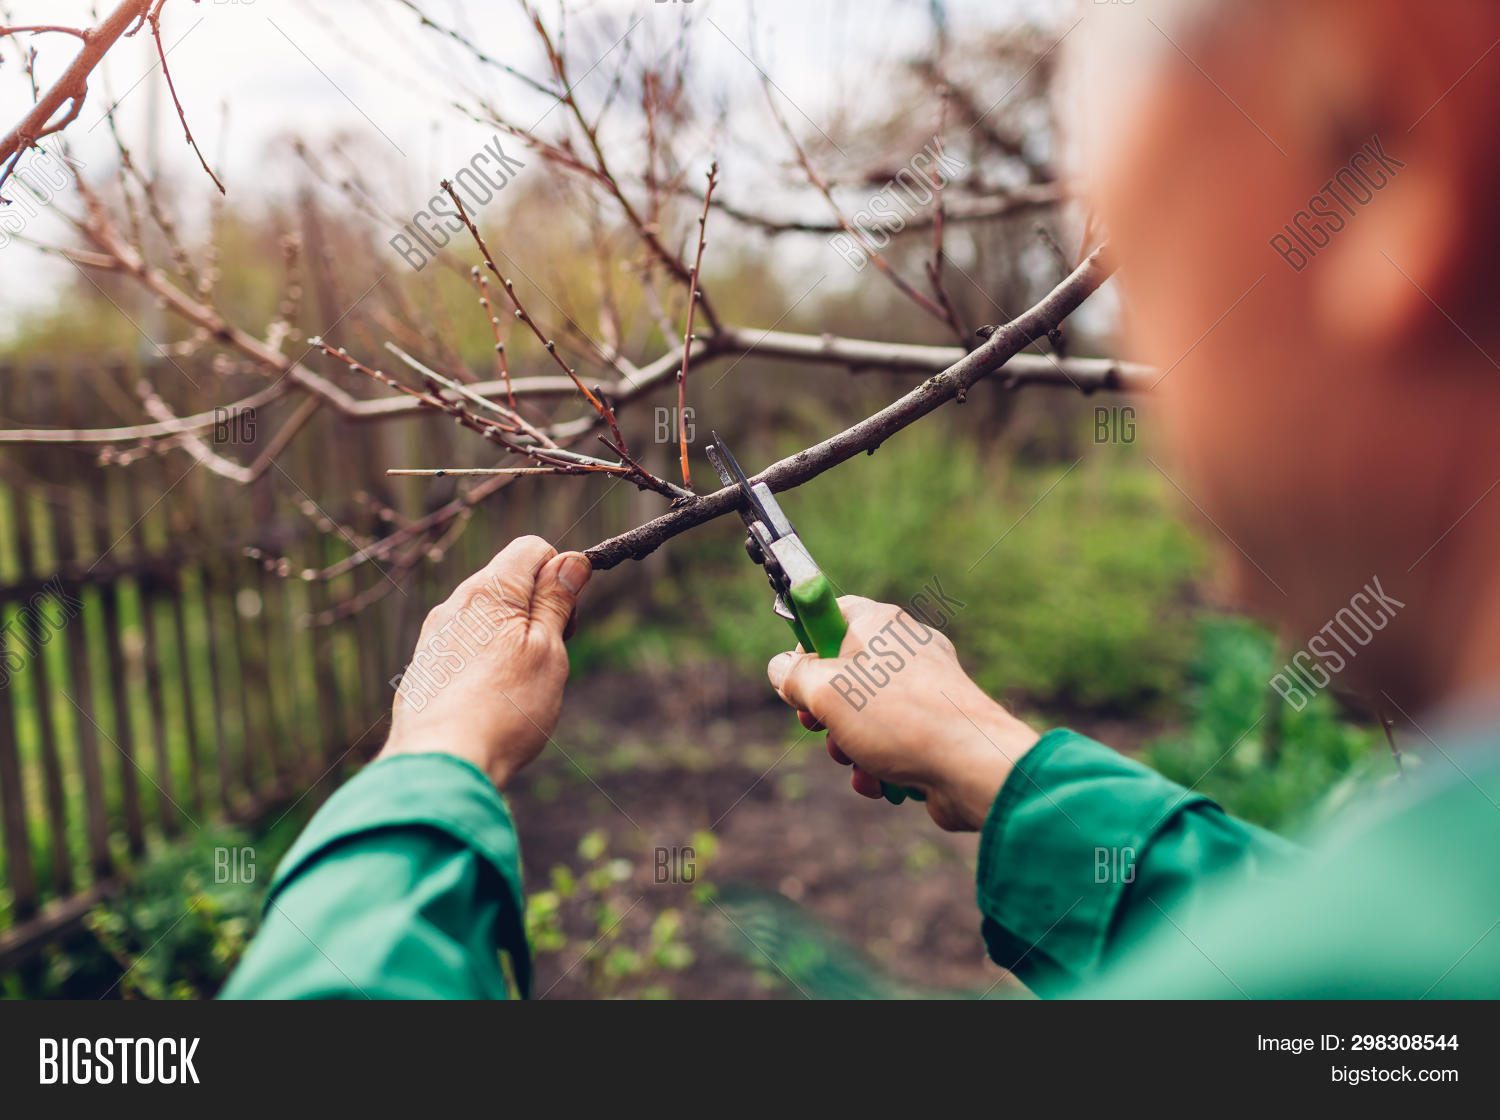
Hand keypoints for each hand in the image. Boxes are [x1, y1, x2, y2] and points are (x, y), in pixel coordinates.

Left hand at [379, 536, 590, 789]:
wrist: (441, 765)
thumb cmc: (504, 709)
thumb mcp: (547, 650)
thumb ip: (557, 601)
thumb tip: (572, 561)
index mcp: (489, 591)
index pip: (533, 548)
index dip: (561, 575)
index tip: (568, 621)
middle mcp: (455, 604)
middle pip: (510, 583)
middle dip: (539, 611)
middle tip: (548, 659)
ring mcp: (435, 635)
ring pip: (489, 618)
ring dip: (513, 639)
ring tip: (519, 688)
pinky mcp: (425, 666)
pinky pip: (466, 646)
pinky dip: (487, 662)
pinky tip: (491, 701)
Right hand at [766, 596, 1039, 830]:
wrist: (971, 767)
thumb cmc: (899, 719)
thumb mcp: (826, 692)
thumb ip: (793, 676)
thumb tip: (781, 669)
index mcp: (879, 625)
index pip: (830, 613)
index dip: (805, 643)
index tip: (796, 675)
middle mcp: (903, 651)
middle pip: (841, 672)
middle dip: (822, 710)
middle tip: (818, 726)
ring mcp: (921, 691)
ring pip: (861, 715)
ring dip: (847, 745)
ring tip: (855, 758)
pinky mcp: (932, 729)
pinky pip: (888, 742)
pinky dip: (876, 764)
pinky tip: (878, 781)